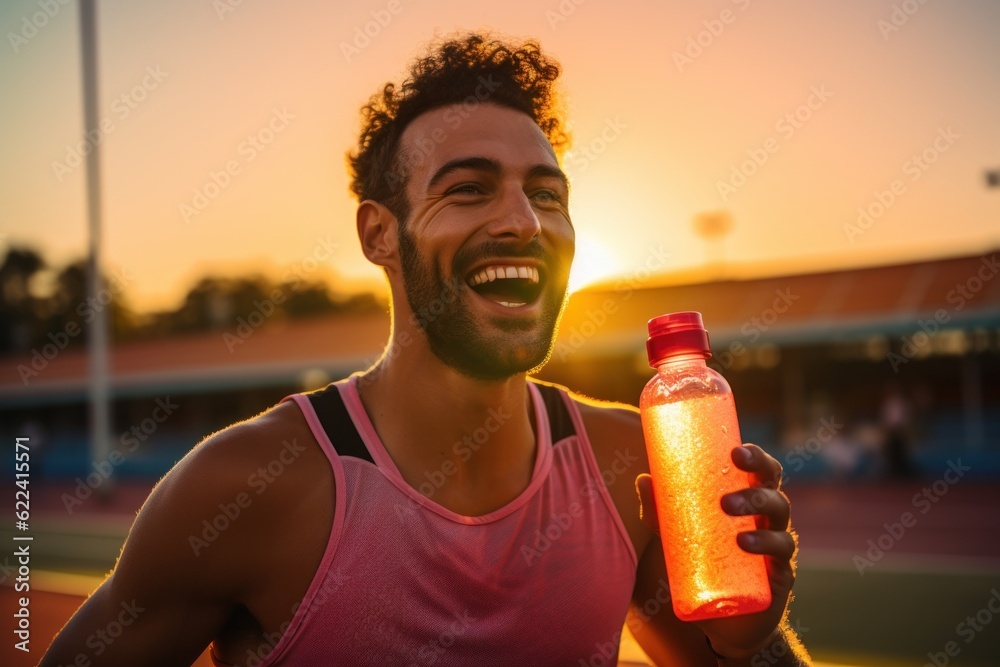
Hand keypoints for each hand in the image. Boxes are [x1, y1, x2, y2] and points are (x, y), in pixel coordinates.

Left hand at [635, 443, 796, 657]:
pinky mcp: (780, 575)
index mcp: (751, 504)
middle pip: (774, 488)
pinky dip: (763, 543)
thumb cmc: (706, 566)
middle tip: (731, 472)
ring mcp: (777, 547)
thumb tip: (643, 479)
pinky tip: (744, 541)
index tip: (735, 449)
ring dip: (755, 506)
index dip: (756, 456)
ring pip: (779, 517)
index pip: (762, 472)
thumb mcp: (680, 537)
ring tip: (727, 507)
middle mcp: (769, 521)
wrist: (725, 622)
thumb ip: (661, 512)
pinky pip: (779, 554)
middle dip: (758, 474)